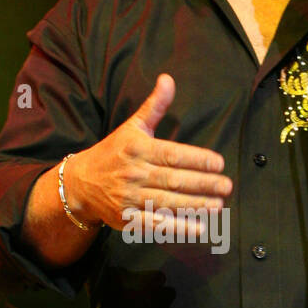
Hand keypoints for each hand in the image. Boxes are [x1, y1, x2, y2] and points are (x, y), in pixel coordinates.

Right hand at [69, 74, 231, 231]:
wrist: (81, 183)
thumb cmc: (113, 152)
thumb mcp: (132, 126)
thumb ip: (154, 106)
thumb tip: (168, 79)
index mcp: (137, 149)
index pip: (172, 154)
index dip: (197, 159)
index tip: (219, 163)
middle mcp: (133, 173)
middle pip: (173, 180)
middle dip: (202, 184)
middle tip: (226, 186)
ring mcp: (129, 198)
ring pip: (167, 202)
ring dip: (195, 205)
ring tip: (218, 205)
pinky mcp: (127, 219)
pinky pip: (156, 224)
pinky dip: (178, 227)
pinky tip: (199, 228)